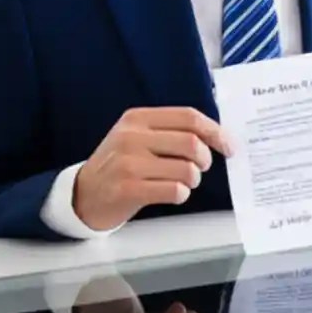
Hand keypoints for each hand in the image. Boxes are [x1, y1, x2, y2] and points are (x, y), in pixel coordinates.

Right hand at [74, 107, 233, 230]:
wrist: (82, 195)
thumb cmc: (119, 165)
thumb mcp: (136, 137)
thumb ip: (169, 132)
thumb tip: (216, 136)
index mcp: (137, 118)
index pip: (188, 117)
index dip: (215, 131)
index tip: (228, 146)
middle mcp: (132, 137)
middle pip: (192, 143)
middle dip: (205, 159)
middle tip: (201, 168)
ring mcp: (128, 163)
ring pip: (186, 169)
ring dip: (193, 180)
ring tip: (182, 182)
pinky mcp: (128, 188)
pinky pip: (174, 190)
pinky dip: (181, 195)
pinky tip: (172, 194)